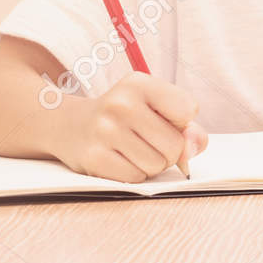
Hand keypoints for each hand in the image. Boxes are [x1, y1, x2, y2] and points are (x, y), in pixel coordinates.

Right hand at [55, 72, 207, 182]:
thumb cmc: (124, 116)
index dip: (182, 122)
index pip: (187, 109)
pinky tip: (120, 159)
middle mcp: (121, 104)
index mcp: (139, 84)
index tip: (164, 119)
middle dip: (169, 150)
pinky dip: (134, 174)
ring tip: (132, 149)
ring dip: (151, 164)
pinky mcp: (94, 158)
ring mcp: (105, 131)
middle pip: (175, 145)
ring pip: (157, 165)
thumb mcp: (153, 106)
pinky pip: (136, 178)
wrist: (68, 125)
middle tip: (147, 140)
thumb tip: (193, 148)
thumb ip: (185, 126)